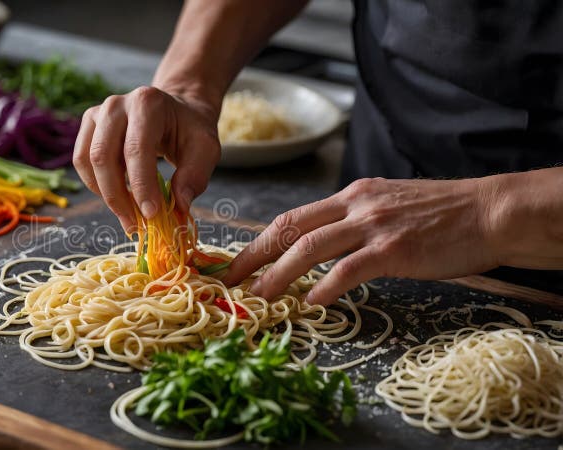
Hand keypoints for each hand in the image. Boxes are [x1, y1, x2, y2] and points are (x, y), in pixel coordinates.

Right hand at [73, 86, 220, 231]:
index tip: (151, 215)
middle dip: (117, 196)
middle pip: (103, 155)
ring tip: (128, 215)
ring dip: (105, 194)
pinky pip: (81, 161)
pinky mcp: (89, 126)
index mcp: (147, 103)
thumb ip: (195, 175)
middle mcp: (117, 104)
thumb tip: (179, 204)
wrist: (177, 112)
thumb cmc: (190, 130)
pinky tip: (118, 196)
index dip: (140, 185)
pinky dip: (96, 185)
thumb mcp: (206, 149)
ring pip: (87, 160)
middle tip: (135, 224)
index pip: (136, 149)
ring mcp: (98, 113)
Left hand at [223, 177, 502, 304]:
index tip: (238, 262)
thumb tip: (322, 246)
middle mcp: (356, 205)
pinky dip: (327, 286)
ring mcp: (374, 225)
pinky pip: (350, 269)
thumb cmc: (442, 214)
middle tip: (231, 280)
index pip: (293, 217)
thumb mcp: (388, 205)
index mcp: (351, 195)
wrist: (489, 211)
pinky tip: (313, 302)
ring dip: (280, 273)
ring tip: (261, 296)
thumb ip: (354, 222)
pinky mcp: (395, 248)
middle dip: (255, 255)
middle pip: (290, 228)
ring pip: (311, 247)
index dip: (260, 240)